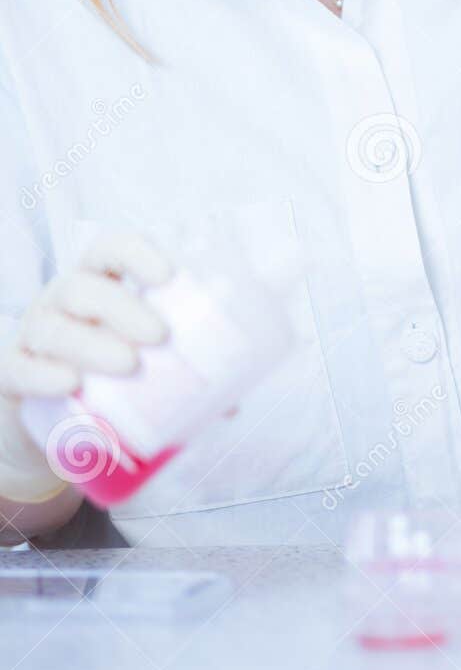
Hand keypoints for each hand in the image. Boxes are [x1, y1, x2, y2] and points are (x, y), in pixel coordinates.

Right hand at [0, 230, 172, 502]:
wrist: (44, 418)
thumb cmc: (102, 373)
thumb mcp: (136, 359)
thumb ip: (180, 371)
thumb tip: (230, 405)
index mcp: (100, 285)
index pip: (111, 250)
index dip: (137, 254)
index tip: (168, 276)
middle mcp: (62, 301)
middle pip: (84, 287)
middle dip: (122, 307)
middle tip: (160, 336)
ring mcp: (33, 335)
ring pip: (52, 327)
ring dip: (90, 343)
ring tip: (128, 364)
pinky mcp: (12, 372)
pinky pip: (20, 367)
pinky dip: (44, 374)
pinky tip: (69, 384)